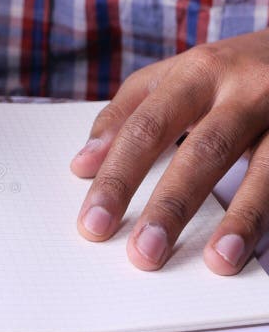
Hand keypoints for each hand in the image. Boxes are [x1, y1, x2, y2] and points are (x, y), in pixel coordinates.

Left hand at [71, 30, 268, 274]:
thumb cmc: (228, 70)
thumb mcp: (175, 76)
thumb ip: (126, 116)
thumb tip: (82, 166)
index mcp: (195, 72)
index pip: (146, 128)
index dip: (118, 177)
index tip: (93, 223)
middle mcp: (244, 88)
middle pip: (203, 151)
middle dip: (171, 206)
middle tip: (143, 254)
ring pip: (266, 168)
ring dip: (242, 217)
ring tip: (219, 260)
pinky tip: (259, 247)